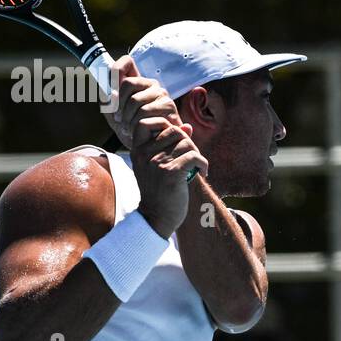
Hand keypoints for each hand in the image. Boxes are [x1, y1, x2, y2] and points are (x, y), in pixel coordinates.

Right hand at [115, 58, 206, 236]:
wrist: (156, 218)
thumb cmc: (159, 192)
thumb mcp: (158, 166)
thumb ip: (169, 146)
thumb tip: (187, 126)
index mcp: (137, 150)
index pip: (146, 121)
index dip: (164, 124)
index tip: (175, 139)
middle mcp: (144, 154)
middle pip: (174, 131)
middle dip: (188, 141)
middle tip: (192, 157)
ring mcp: (156, 163)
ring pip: (186, 142)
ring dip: (196, 154)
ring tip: (197, 166)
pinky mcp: (171, 173)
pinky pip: (194, 156)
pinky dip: (203, 164)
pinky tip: (202, 173)